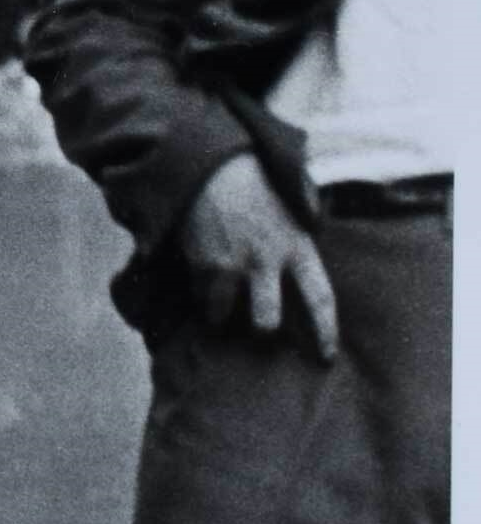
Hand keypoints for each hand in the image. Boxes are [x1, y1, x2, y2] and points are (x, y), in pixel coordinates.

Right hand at [180, 154, 338, 361]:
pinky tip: (200, 275)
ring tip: (217, 306)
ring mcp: (230, 264)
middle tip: (258, 330)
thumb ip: (303, 239)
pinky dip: (198, 291)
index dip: (324, 332)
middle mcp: (266, 262)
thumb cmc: (257, 187)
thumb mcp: (294, 209)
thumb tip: (308, 263)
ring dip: (218, 314)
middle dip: (260, 330)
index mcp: (298, 248)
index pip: (319, 299)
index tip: (325, 357)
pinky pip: (198, 293)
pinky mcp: (200, 262)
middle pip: (266, 321)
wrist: (212, 166)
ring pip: (223, 314)